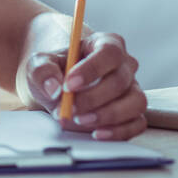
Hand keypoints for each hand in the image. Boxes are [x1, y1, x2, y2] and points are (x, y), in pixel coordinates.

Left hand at [20, 30, 147, 139]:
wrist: (58, 88)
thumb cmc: (54, 71)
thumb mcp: (40, 64)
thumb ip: (42, 70)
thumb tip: (55, 88)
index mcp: (107, 44)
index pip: (109, 53)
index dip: (91, 69)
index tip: (69, 85)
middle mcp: (125, 66)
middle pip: (120, 81)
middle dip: (93, 98)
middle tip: (69, 108)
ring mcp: (133, 89)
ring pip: (135, 103)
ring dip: (108, 115)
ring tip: (79, 120)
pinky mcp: (133, 112)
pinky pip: (137, 123)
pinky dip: (119, 131)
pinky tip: (97, 133)